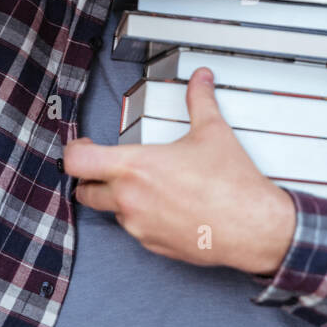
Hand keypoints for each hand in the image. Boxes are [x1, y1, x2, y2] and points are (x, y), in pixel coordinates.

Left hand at [64, 68, 296, 274]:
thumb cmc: (232, 186)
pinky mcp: (153, 245)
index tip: (85, 146)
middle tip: (109, 167)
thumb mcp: (212, 132)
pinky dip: (143, 218)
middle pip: (85, 192)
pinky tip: (166, 206)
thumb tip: (201, 80)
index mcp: (135, 168)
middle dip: (93, 179)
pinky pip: (136, 230)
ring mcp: (139, 226)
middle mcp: (130, 200)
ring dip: (120, 199)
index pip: (76, 162)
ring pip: (112, 212)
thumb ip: (200, 100)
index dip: (74, 152)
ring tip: (147, 185)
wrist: (252, 226)